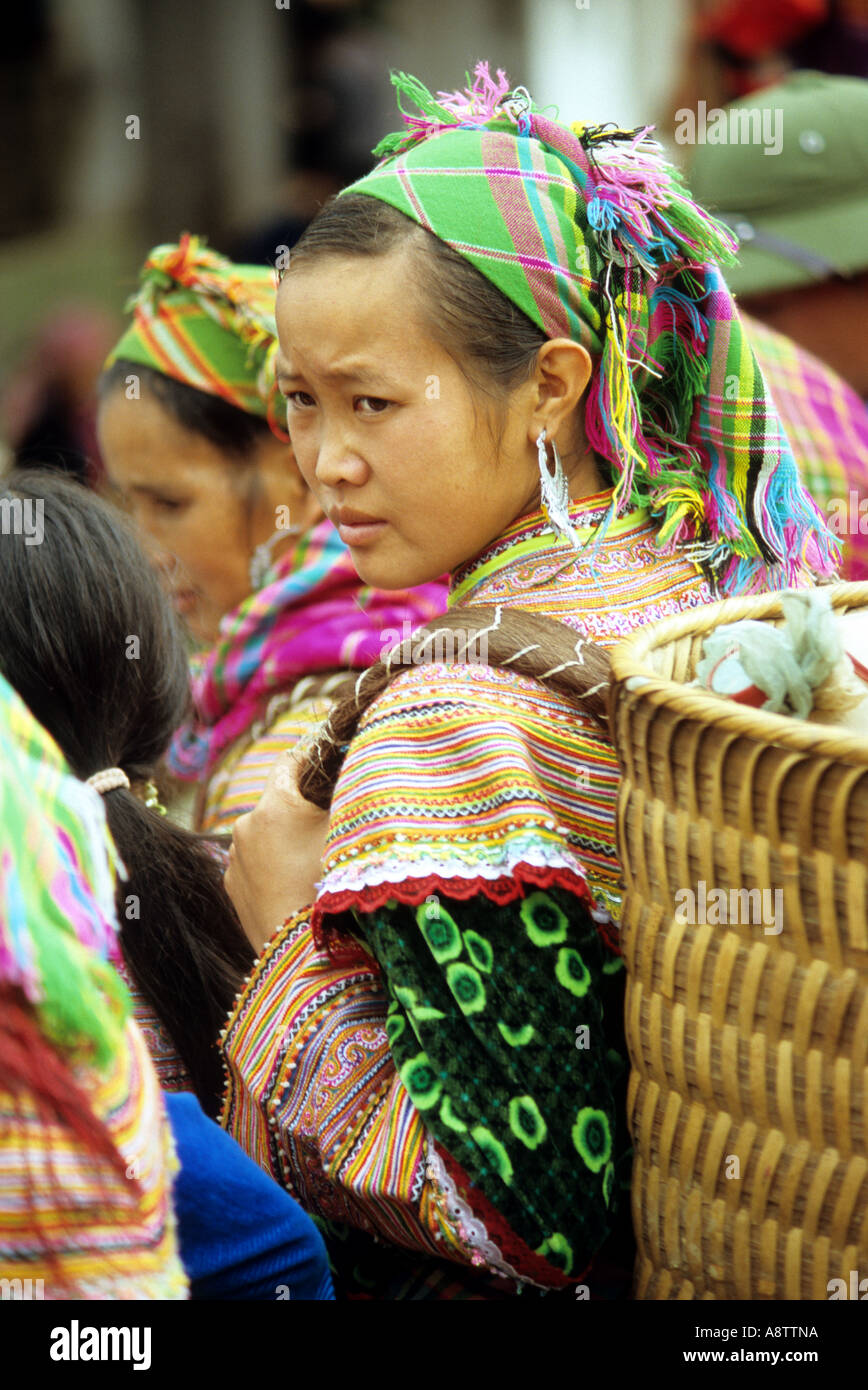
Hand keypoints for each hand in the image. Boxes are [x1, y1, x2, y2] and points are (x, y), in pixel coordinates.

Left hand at [225, 748, 330, 954]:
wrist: (301, 953)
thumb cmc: (331, 888)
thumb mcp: (348, 835)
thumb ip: (347, 800)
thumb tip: (351, 773)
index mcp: (276, 803)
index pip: (292, 761)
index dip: (314, 764)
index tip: (331, 776)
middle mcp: (246, 824)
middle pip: (278, 800)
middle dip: (300, 810)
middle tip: (327, 832)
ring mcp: (234, 857)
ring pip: (264, 833)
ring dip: (283, 840)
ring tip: (309, 867)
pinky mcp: (231, 884)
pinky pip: (254, 862)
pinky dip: (271, 866)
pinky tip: (292, 887)